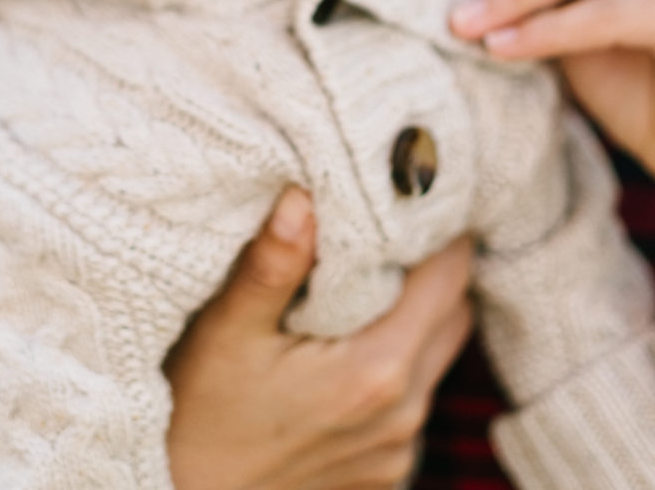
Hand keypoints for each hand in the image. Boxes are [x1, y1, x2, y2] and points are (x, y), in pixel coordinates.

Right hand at [165, 187, 472, 489]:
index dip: (440, 230)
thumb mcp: (228, 330)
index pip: (448, 280)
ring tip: (371, 274)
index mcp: (375, 371)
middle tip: (395, 223)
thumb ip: (273, 264)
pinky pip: (416, 395)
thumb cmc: (199, 413)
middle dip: (435, 264)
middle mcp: (403, 414)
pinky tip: (352, 337)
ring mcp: (399, 450)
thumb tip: (303, 197)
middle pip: (455, 314)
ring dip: (419, 311)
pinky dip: (401, 356)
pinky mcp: (386, 470)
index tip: (415, 192)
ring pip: (438, 354)